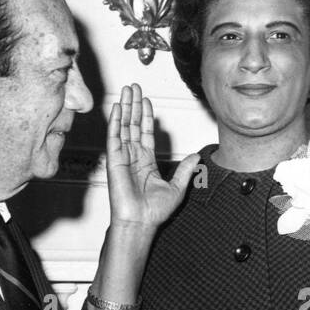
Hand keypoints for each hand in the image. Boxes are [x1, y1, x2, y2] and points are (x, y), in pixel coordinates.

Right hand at [105, 83, 195, 228]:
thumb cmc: (154, 212)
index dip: (147, 116)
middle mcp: (134, 157)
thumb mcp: (177, 188)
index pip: (146, 133)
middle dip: (135, 105)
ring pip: (124, 126)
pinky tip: (118, 108)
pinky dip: (116, 121)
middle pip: (133, 124)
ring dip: (125, 107)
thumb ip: (185, 170)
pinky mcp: (114, 160)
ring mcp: (123, 157)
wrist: (141, 223)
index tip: (147, 102)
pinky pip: (114, 137)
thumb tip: (195, 157)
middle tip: (134, 87)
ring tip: (127, 90)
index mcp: (147, 162)